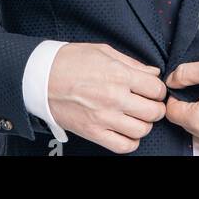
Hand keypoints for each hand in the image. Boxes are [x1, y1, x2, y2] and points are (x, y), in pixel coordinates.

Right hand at [47, 43, 166, 153]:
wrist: (39, 77)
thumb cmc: (69, 61)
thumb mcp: (103, 52)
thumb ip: (132, 64)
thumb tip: (154, 73)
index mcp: (119, 75)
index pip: (156, 89)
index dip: (158, 90)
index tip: (152, 90)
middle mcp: (114, 98)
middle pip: (154, 111)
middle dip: (156, 108)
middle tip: (148, 104)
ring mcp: (104, 117)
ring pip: (142, 130)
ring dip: (144, 124)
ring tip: (136, 117)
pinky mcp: (92, 132)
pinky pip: (123, 146)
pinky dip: (130, 141)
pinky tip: (126, 131)